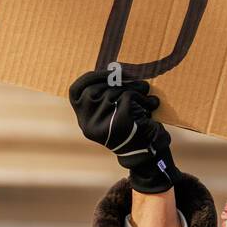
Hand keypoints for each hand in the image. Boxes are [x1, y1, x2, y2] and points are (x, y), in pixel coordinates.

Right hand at [68, 69, 178, 193]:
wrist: (149, 157)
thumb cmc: (134, 131)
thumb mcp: (115, 114)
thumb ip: (108, 96)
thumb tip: (115, 69)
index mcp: (85, 121)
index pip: (76, 92)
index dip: (90, 77)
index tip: (109, 70)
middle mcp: (88, 124)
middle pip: (97, 88)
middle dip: (118, 81)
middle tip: (137, 81)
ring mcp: (102, 124)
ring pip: (114, 91)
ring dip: (134, 90)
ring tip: (146, 95)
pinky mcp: (119, 122)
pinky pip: (128, 97)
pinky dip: (141, 98)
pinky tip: (150, 105)